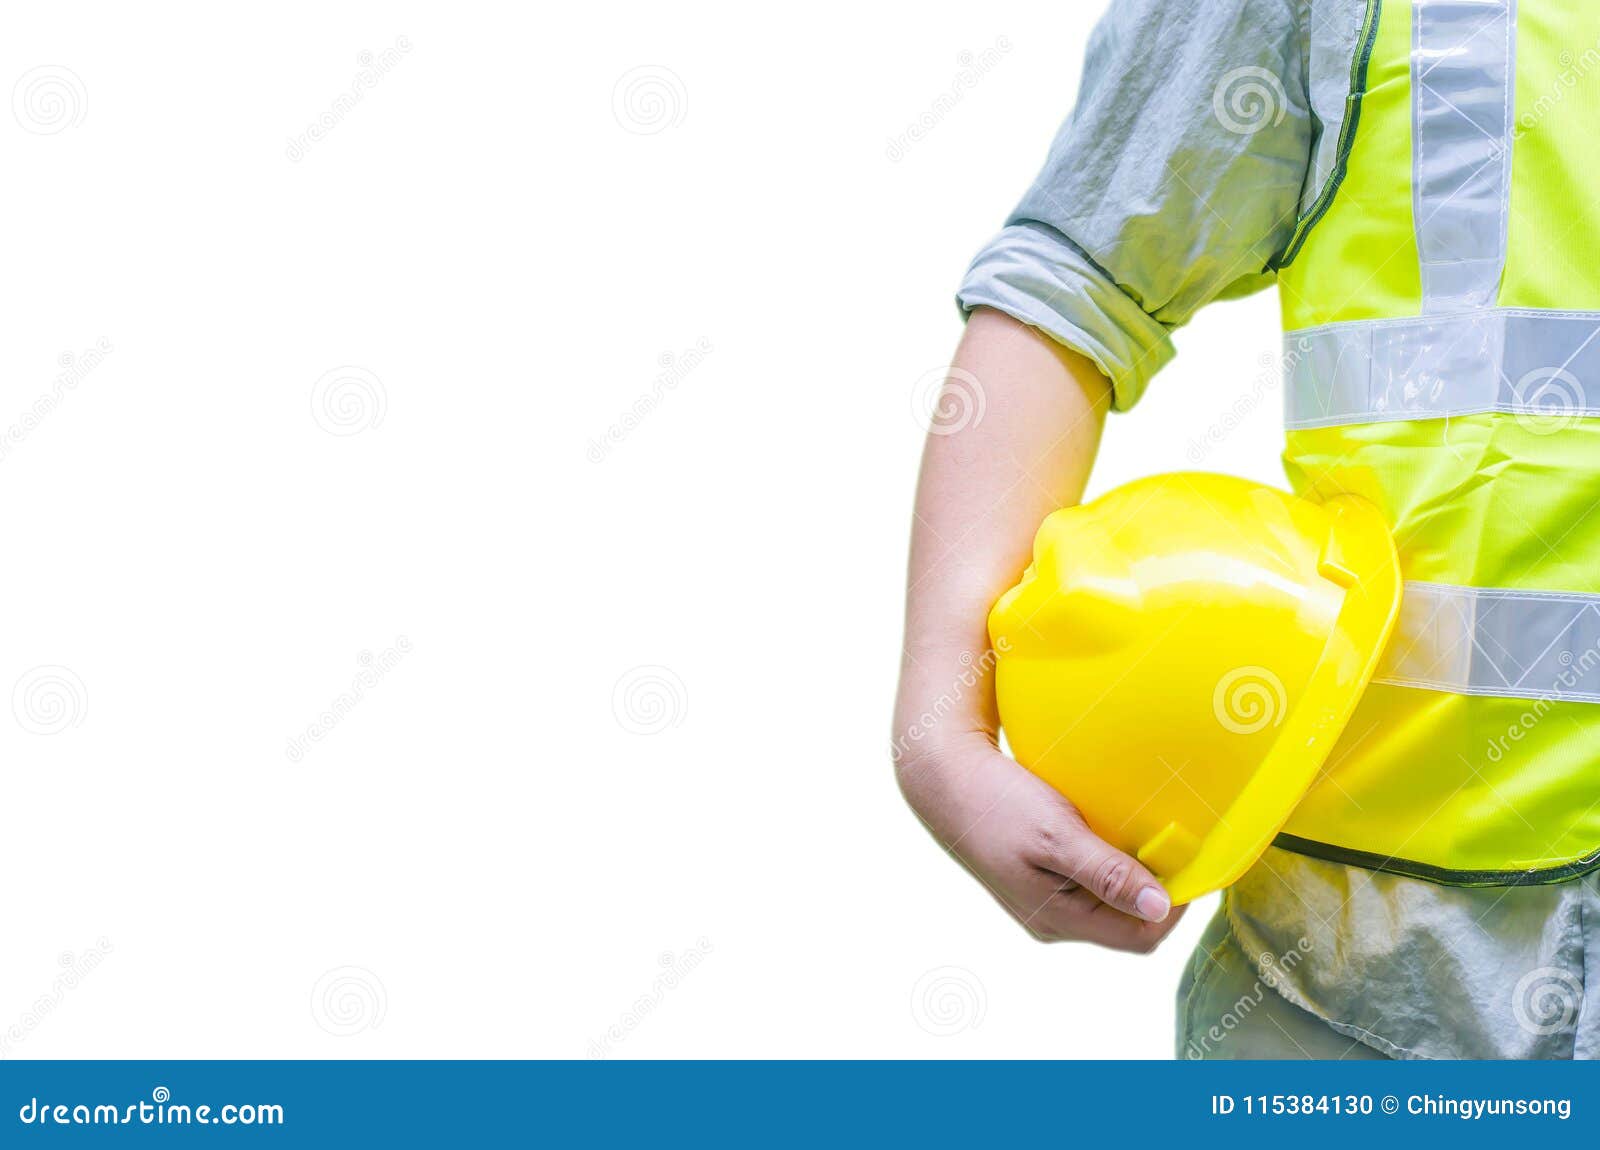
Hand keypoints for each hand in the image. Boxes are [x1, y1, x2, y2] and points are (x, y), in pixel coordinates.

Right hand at [896, 734, 1185, 951]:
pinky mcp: (1038, 878)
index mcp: (1059, 919)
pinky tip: (1107, 828)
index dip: (1174, 905)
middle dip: (1155, 889)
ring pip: (1110, 901)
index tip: (1188, 860)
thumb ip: (1108, 873)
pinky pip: (1089, 881)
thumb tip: (1159, 908)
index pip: (1142, 936)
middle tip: (1167, 841)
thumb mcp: (1057, 835)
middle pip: (1128, 923)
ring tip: (1140, 833)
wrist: (944, 778)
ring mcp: (1044, 901)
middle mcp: (1053, 920)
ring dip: (1132, 872)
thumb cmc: (996, 803)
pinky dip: (1108, 860)